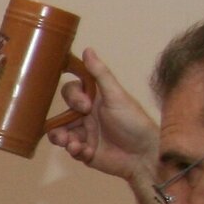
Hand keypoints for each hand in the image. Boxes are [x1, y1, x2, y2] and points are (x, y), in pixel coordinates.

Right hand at [45, 49, 164, 203]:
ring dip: (61, 138)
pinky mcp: (85, 152)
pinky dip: (75, 150)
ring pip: (61, 134)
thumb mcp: (116, 95)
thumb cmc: (134, 122)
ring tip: (70, 143)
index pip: (71, 92)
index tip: (84, 105)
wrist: (143, 154)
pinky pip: (71, 150)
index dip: (72, 97)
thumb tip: (87, 49)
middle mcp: (87, 116)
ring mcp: (85, 134)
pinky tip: (85, 151)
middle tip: (69, 130)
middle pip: (61, 115)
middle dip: (60, 123)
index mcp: (95, 99)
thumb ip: (100, 74)